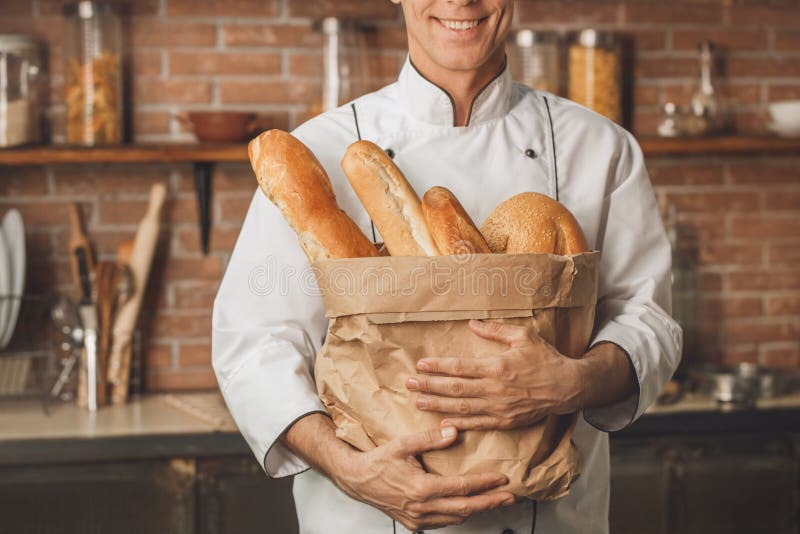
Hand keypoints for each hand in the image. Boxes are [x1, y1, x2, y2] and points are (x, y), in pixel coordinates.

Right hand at [333, 426, 515, 530]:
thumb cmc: (379, 461)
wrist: (357, 480)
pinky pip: (443, 522)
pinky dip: (458, 514)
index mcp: (422, 488)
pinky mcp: (414, 524)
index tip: (502, 479)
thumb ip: (430, 438)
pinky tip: (467, 506)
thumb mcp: (403, 444)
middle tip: (509, 497)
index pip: (463, 488)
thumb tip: (454, 431)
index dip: (485, 484)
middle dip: (490, 503)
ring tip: (494, 501)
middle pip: (465, 508)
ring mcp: (418, 519)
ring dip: (477, 510)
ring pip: (456, 518)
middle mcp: (422, 508)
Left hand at [406, 319, 582, 430]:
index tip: (421, 364)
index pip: (460, 367)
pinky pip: (477, 424)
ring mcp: (499, 408)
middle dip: (429, 385)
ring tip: (418, 401)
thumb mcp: (523, 336)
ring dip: (437, 405)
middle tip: (409, 383)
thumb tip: (472, 323)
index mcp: (498, 367)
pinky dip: (459, 424)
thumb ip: (496, 330)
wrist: (567, 387)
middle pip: (455, 389)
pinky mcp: (505, 421)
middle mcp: (495, 389)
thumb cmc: (545, 358)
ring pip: (462, 408)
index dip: (438, 366)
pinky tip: (442, 422)